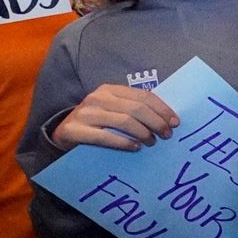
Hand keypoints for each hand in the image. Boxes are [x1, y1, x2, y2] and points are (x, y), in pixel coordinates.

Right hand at [50, 83, 178, 151]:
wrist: (63, 134)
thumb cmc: (96, 123)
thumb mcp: (113, 111)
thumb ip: (133, 110)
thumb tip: (166, 119)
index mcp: (109, 90)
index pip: (142, 96)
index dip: (161, 109)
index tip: (175, 122)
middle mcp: (97, 98)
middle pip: (136, 108)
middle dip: (156, 122)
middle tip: (167, 135)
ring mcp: (85, 113)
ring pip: (123, 121)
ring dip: (143, 133)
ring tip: (152, 143)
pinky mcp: (75, 130)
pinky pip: (106, 137)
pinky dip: (124, 143)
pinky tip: (135, 148)